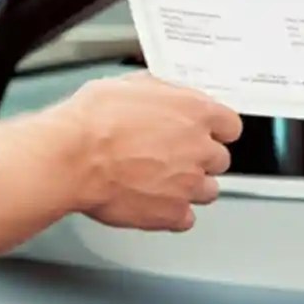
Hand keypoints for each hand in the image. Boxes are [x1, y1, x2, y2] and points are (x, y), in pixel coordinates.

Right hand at [55, 71, 241, 231]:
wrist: (73, 157)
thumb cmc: (94, 120)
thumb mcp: (131, 85)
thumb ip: (162, 94)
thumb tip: (166, 96)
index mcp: (196, 112)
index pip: (230, 125)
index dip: (216, 130)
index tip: (206, 133)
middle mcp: (200, 148)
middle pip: (220, 160)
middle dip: (200, 159)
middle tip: (173, 156)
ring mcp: (189, 184)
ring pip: (207, 191)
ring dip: (189, 187)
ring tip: (160, 181)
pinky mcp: (172, 213)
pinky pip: (185, 219)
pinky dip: (172, 213)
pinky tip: (153, 202)